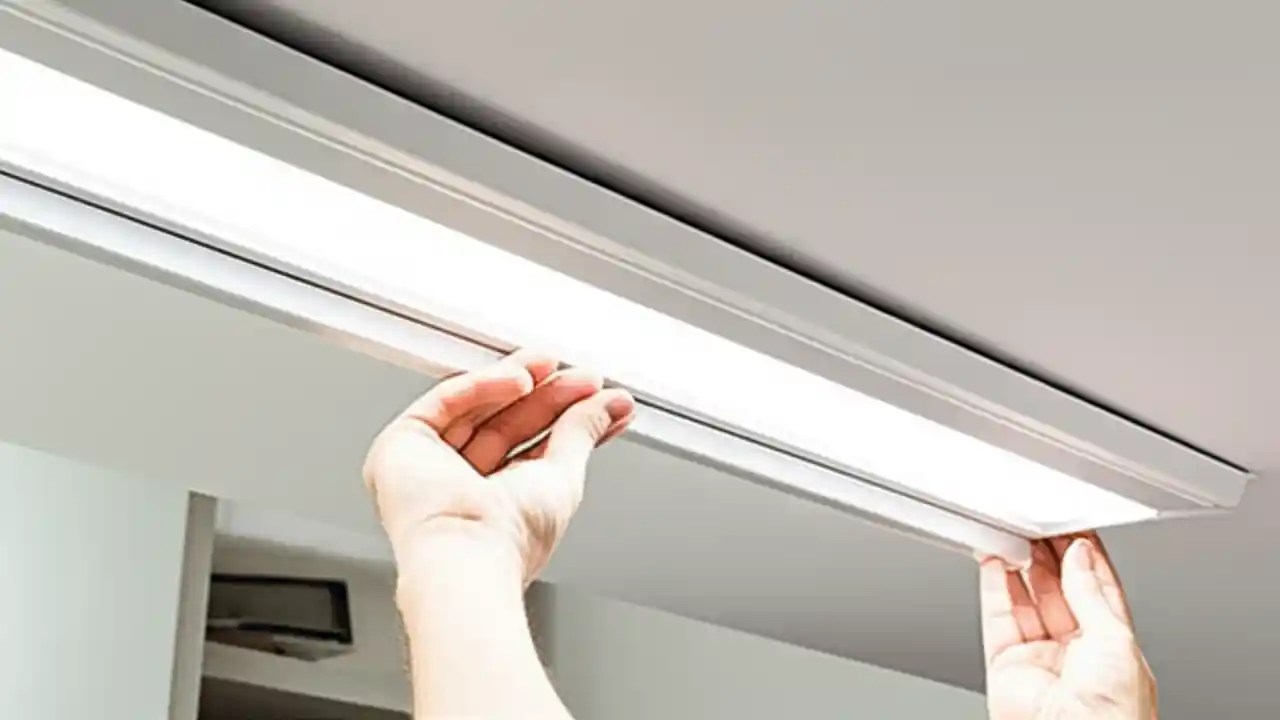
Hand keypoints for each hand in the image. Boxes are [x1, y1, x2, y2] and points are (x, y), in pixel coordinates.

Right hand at [363, 350, 634, 584]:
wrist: (467, 553)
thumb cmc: (509, 540)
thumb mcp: (563, 477)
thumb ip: (583, 433)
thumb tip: (613, 406)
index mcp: (495, 504)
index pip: (531, 446)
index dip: (565, 416)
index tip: (598, 396)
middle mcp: (458, 486)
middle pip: (505, 423)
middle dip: (546, 395)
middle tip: (582, 377)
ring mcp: (427, 466)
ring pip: (475, 409)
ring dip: (517, 380)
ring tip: (553, 366)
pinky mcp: (400, 446)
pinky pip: (447, 402)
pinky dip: (485, 386)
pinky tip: (520, 378)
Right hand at [979, 533, 1156, 719]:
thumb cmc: (1113, 716)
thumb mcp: (1116, 639)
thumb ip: (1090, 593)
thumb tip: (1079, 556)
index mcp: (1113, 647)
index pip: (1097, 589)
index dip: (1084, 556)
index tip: (1072, 527)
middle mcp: (1075, 652)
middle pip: (1058, 590)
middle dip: (1048, 554)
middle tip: (1038, 523)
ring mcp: (1039, 657)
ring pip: (1025, 599)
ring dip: (1019, 564)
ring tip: (1013, 534)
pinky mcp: (1005, 663)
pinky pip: (997, 616)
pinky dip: (992, 585)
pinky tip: (994, 560)